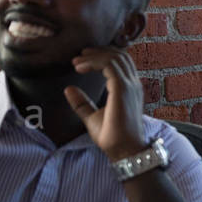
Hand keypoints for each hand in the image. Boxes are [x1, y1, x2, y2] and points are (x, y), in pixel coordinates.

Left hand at [65, 47, 147, 162]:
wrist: (124, 150)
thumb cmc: (112, 137)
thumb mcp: (92, 116)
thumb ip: (82, 103)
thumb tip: (68, 89)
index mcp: (129, 89)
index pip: (120, 63)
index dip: (101, 57)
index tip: (81, 61)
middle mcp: (132, 84)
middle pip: (120, 56)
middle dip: (98, 52)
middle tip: (78, 56)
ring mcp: (129, 85)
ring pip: (115, 57)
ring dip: (94, 56)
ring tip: (77, 61)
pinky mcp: (123, 88)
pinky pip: (110, 65)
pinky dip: (94, 62)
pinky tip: (81, 68)